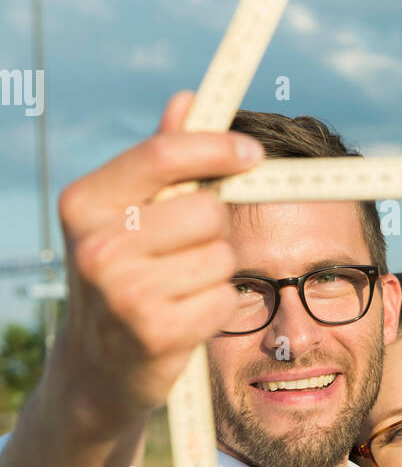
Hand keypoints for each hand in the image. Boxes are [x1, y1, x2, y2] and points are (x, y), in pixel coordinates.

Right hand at [55, 90, 263, 422]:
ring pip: (222, 257)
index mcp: (85, 202)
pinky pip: (225, 298)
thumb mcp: (127, 215)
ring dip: (215, 273)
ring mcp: (123, 292)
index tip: (252, 154)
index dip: (217, 148)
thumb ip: (161, 161)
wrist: (96, 367)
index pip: (164, 154)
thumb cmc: (123, 274)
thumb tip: (188, 100)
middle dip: (213, 229)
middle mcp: (95, 245)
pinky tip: (184, 318)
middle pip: (207, 210)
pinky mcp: (155, 332)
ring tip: (178, 289)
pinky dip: (216, 309)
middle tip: (185, 251)